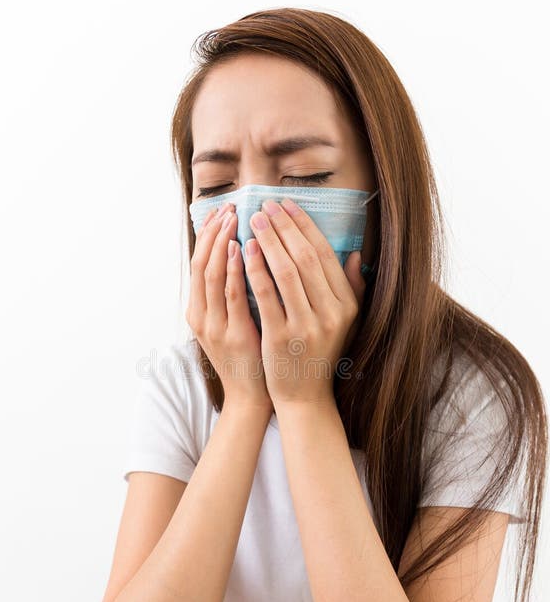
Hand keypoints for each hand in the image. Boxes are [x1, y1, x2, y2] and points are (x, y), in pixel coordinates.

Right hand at [186, 202, 273, 411]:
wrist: (253, 396)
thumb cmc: (250, 355)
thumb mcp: (235, 320)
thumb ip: (233, 292)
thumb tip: (244, 254)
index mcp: (199, 310)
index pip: (199, 262)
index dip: (209, 235)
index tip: (222, 209)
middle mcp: (200, 315)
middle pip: (201, 263)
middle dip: (214, 232)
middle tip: (228, 205)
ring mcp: (214, 325)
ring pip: (211, 275)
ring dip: (222, 243)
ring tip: (234, 217)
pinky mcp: (232, 335)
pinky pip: (230, 296)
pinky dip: (234, 270)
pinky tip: (242, 249)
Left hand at [244, 196, 367, 406]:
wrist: (304, 397)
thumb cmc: (320, 354)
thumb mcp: (345, 322)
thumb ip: (352, 289)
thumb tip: (356, 254)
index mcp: (346, 305)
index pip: (324, 255)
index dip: (304, 226)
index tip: (287, 205)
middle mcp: (330, 314)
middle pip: (306, 258)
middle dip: (284, 227)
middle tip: (265, 205)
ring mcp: (305, 326)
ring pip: (286, 272)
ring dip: (269, 241)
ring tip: (253, 220)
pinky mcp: (280, 338)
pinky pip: (266, 296)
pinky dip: (256, 269)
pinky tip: (245, 250)